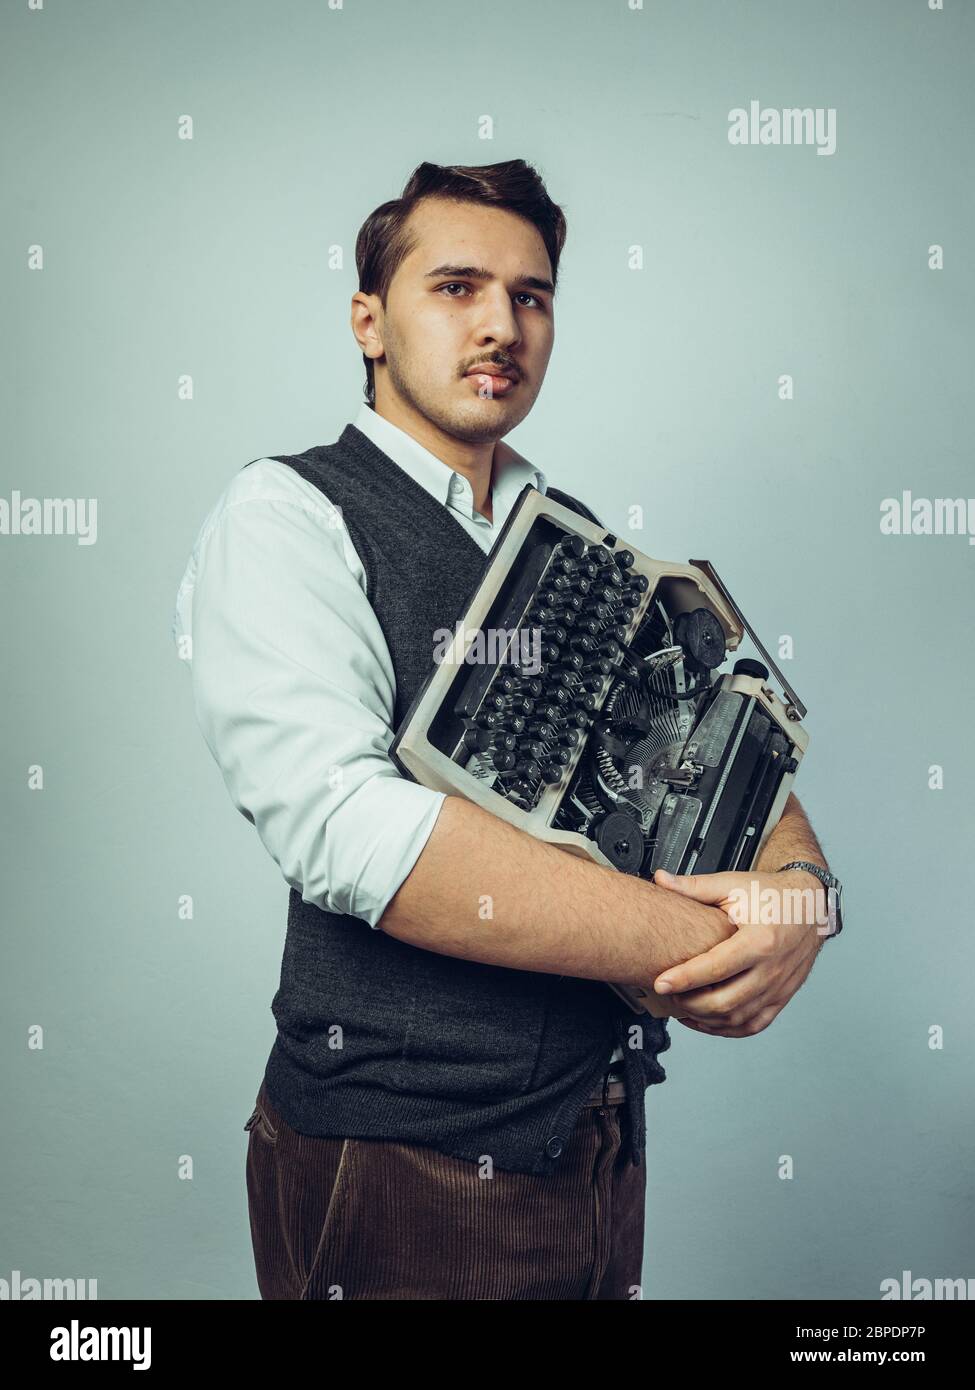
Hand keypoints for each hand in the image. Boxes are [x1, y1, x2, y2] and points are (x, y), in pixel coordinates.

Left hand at [649, 867, 827, 1037]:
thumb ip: (694, 886)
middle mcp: (772, 969)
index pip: (716, 968)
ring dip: (706, 1019)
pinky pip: (754, 1025)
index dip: (684, 979)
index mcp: (760, 940)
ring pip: (738, 1018)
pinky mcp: (781, 997)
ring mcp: (779, 987)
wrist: (809, 904)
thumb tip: (660, 879)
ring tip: (682, 1006)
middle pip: (726, 1001)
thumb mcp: (732, 885)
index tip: (661, 983)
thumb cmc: (772, 894)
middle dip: (690, 1003)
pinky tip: (706, 1020)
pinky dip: (727, 1029)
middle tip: (669, 994)